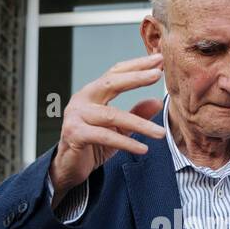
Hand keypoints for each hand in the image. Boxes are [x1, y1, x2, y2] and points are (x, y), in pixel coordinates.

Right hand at [48, 54, 166, 201]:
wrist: (68, 167)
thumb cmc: (91, 144)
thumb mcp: (119, 128)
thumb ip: (135, 114)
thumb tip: (156, 102)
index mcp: (93, 93)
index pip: (116, 72)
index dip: (137, 65)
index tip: (159, 60)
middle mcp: (83, 99)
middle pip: (111, 82)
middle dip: (136, 77)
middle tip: (158, 74)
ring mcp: (76, 115)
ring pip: (113, 115)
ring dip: (140, 124)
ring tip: (161, 133)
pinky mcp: (75, 134)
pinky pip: (105, 136)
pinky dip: (126, 142)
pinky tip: (142, 148)